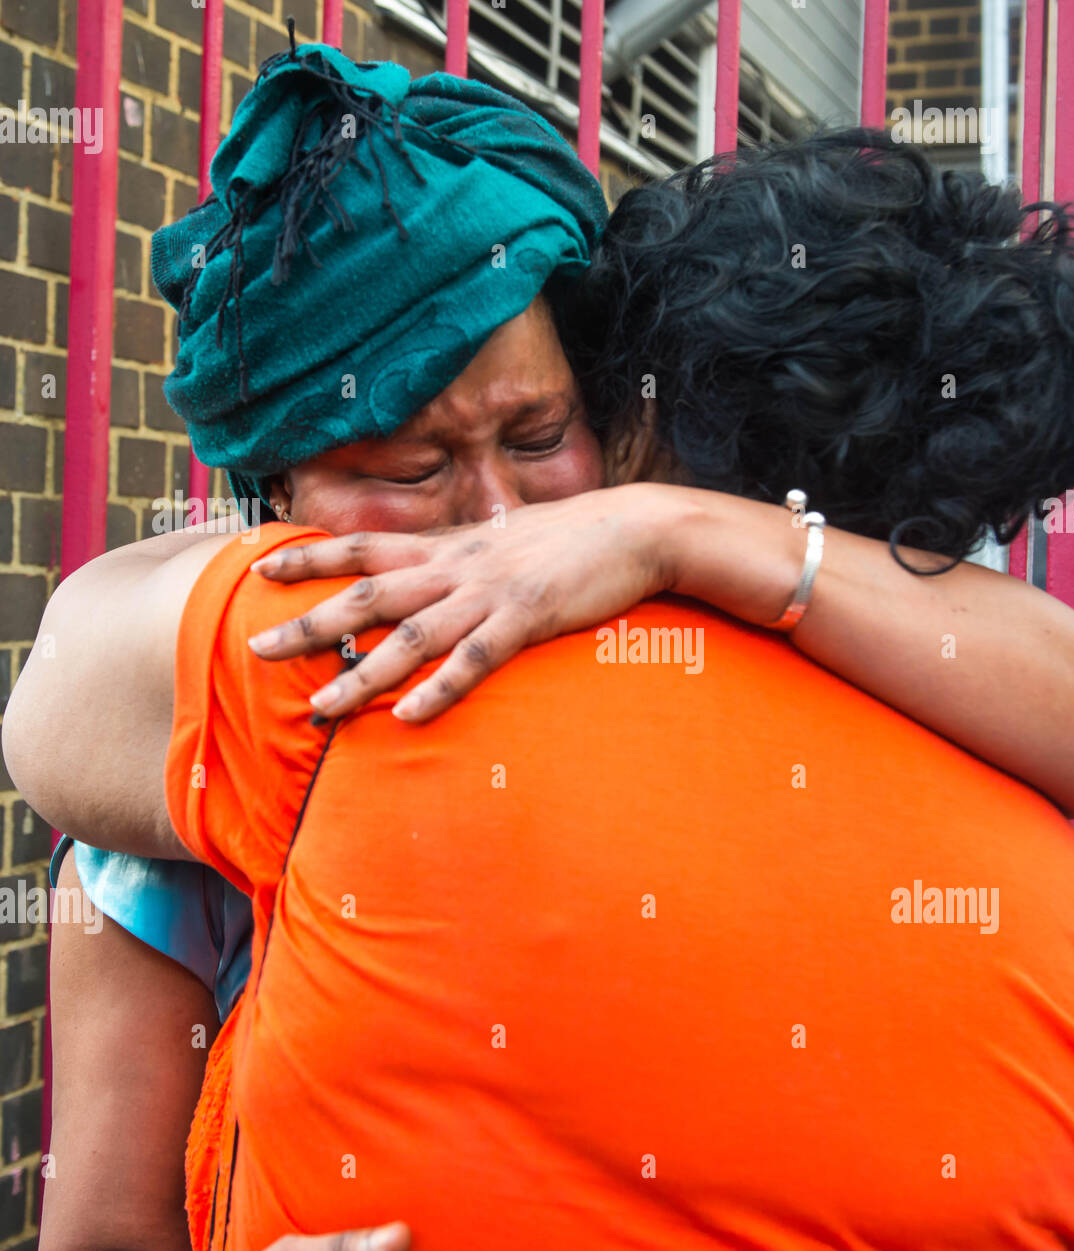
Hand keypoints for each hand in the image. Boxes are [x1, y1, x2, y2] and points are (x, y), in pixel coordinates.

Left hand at [246, 484, 685, 721]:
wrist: (636, 528)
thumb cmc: (573, 539)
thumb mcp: (506, 539)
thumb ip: (465, 557)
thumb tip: (435, 570)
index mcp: (450, 546)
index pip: (364, 545)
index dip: (311, 553)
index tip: (261, 563)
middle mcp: (457, 567)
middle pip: (367, 596)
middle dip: (309, 622)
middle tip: (257, 647)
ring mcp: (489, 594)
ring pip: (410, 638)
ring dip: (360, 674)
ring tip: (318, 707)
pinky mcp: (526, 621)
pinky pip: (474, 662)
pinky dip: (439, 691)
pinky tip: (408, 718)